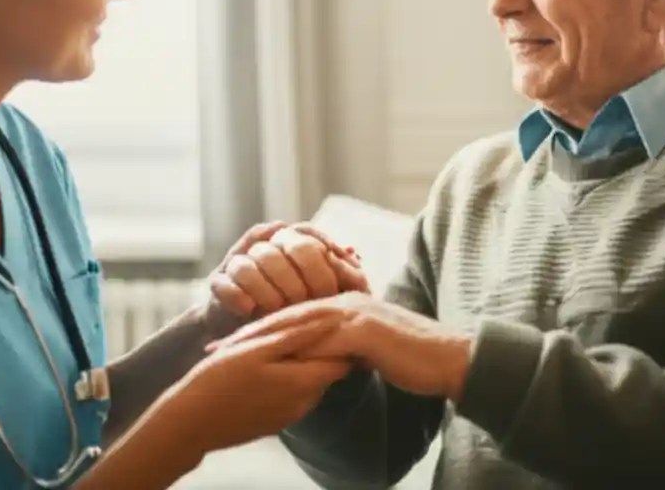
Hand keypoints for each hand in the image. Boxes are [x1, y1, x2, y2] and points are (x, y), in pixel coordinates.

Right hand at [156, 318, 351, 455]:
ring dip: (301, 362)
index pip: (345, 358)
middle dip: (320, 347)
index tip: (321, 319)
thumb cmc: (219, 378)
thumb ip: (298, 335)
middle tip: (295, 325)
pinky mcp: (276, 421)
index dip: (339, 336)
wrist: (189, 422)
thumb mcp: (257, 348)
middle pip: (328, 369)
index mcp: (304, 382)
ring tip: (274, 344)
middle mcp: (305, 404)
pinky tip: (263, 367)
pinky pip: (293, 394)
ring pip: (309, 381)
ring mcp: (290, 415)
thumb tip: (335, 318)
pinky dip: (288, 377)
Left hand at [206, 292, 472, 401]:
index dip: (258, 328)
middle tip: (214, 346)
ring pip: (296, 323)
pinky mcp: (364, 329)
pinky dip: (291, 350)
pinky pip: (320, 339)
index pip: (292, 314)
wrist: (450, 359)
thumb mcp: (372, 352)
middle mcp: (345, 302)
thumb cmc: (414, 361)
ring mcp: (354, 312)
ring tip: (229, 353)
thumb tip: (326, 362)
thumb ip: (347, 349)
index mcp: (344, 304)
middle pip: (286, 315)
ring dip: (260, 339)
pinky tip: (268, 362)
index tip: (228, 342)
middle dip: (248, 332)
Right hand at [207, 222, 369, 322]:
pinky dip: (238, 295)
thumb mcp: (329, 295)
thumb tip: (354, 252)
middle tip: (305, 301)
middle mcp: (266, 245)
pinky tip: (249, 310)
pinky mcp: (219, 282)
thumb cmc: (301, 311)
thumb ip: (344, 274)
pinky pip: (225, 282)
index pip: (306, 234)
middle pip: (280, 245)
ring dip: (268, 288)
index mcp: (292, 241)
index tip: (332, 287)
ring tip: (277, 309)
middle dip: (297, 274)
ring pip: (252, 262)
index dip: (321, 257)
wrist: (255, 336)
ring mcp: (238, 261)